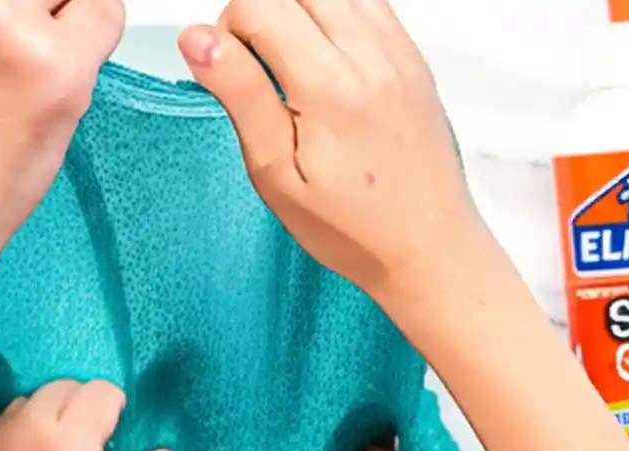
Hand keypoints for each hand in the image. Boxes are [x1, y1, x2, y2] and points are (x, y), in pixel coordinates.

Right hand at [177, 0, 492, 297]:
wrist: (428, 247)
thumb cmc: (353, 227)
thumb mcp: (276, 174)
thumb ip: (240, 95)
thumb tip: (199, 39)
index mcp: (331, 88)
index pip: (259, 6)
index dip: (226, 32)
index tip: (228, 72)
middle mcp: (372, 57)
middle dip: (260, 13)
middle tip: (256, 68)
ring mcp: (399, 52)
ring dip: (297, 11)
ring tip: (289, 63)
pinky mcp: (413, 57)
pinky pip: (368, 2)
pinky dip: (333, 14)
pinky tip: (323, 59)